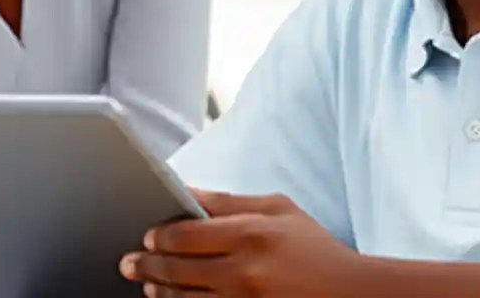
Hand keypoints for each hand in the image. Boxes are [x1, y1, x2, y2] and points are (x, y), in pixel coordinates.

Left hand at [119, 190, 363, 296]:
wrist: (351, 294)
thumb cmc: (315, 249)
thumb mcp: (278, 210)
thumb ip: (231, 201)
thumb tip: (189, 192)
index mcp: (249, 234)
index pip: (183, 234)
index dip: (158, 236)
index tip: (147, 235)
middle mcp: (242, 272)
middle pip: (175, 269)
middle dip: (145, 264)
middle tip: (129, 262)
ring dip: (158, 291)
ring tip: (148, 284)